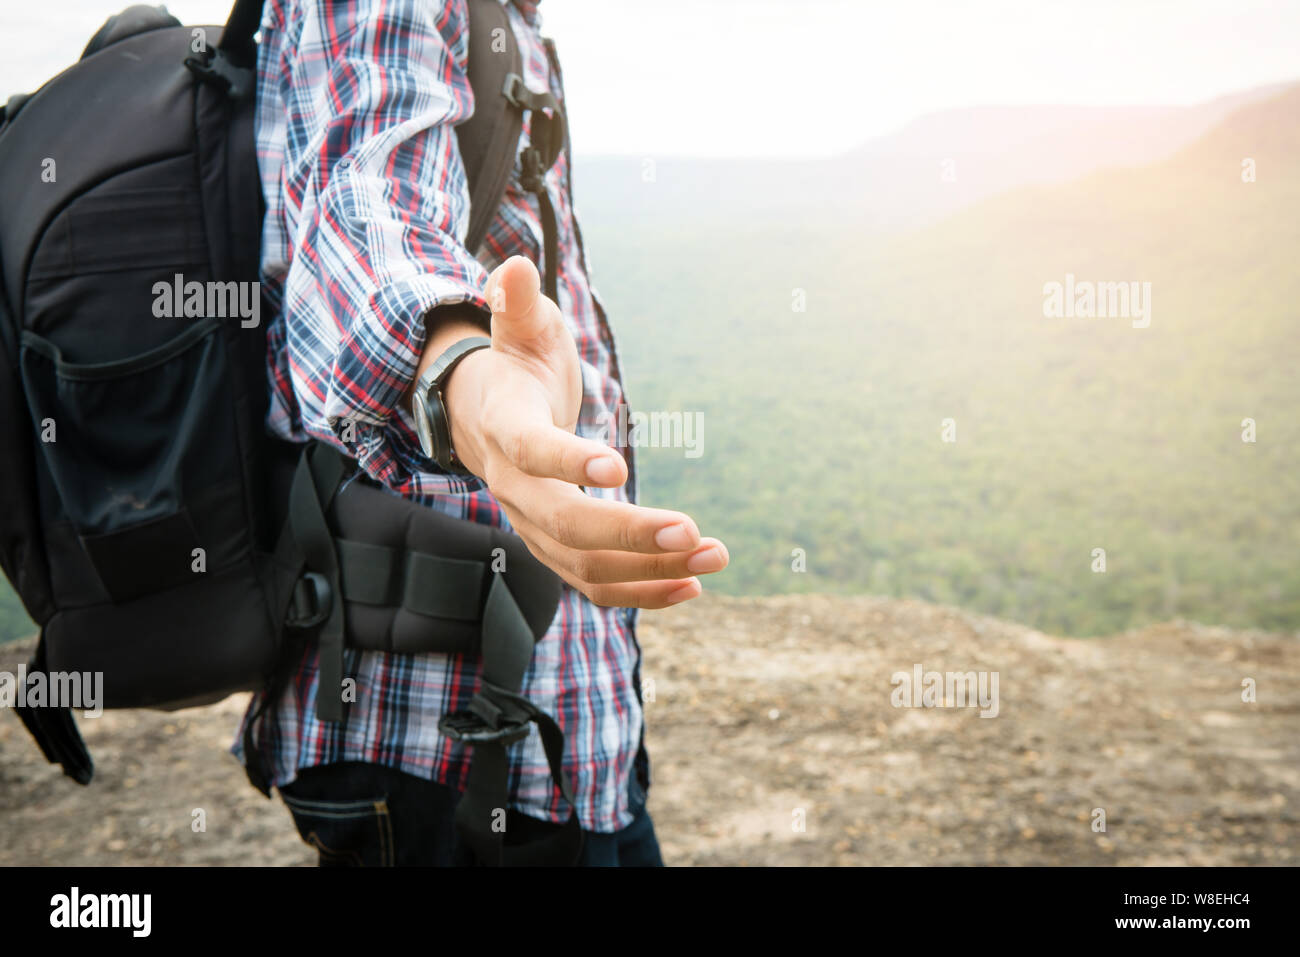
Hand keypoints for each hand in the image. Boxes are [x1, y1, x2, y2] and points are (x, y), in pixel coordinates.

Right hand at [421, 256, 727, 607]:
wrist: (482, 416)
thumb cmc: (515, 364)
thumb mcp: (520, 327)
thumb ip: (517, 303)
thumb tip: (514, 267)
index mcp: (505, 428)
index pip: (531, 452)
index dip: (569, 461)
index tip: (621, 468)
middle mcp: (512, 486)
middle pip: (563, 524)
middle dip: (628, 534)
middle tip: (693, 530)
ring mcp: (532, 525)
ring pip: (584, 565)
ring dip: (650, 569)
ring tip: (714, 556)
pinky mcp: (554, 547)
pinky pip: (594, 582)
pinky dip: (642, 591)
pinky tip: (691, 585)